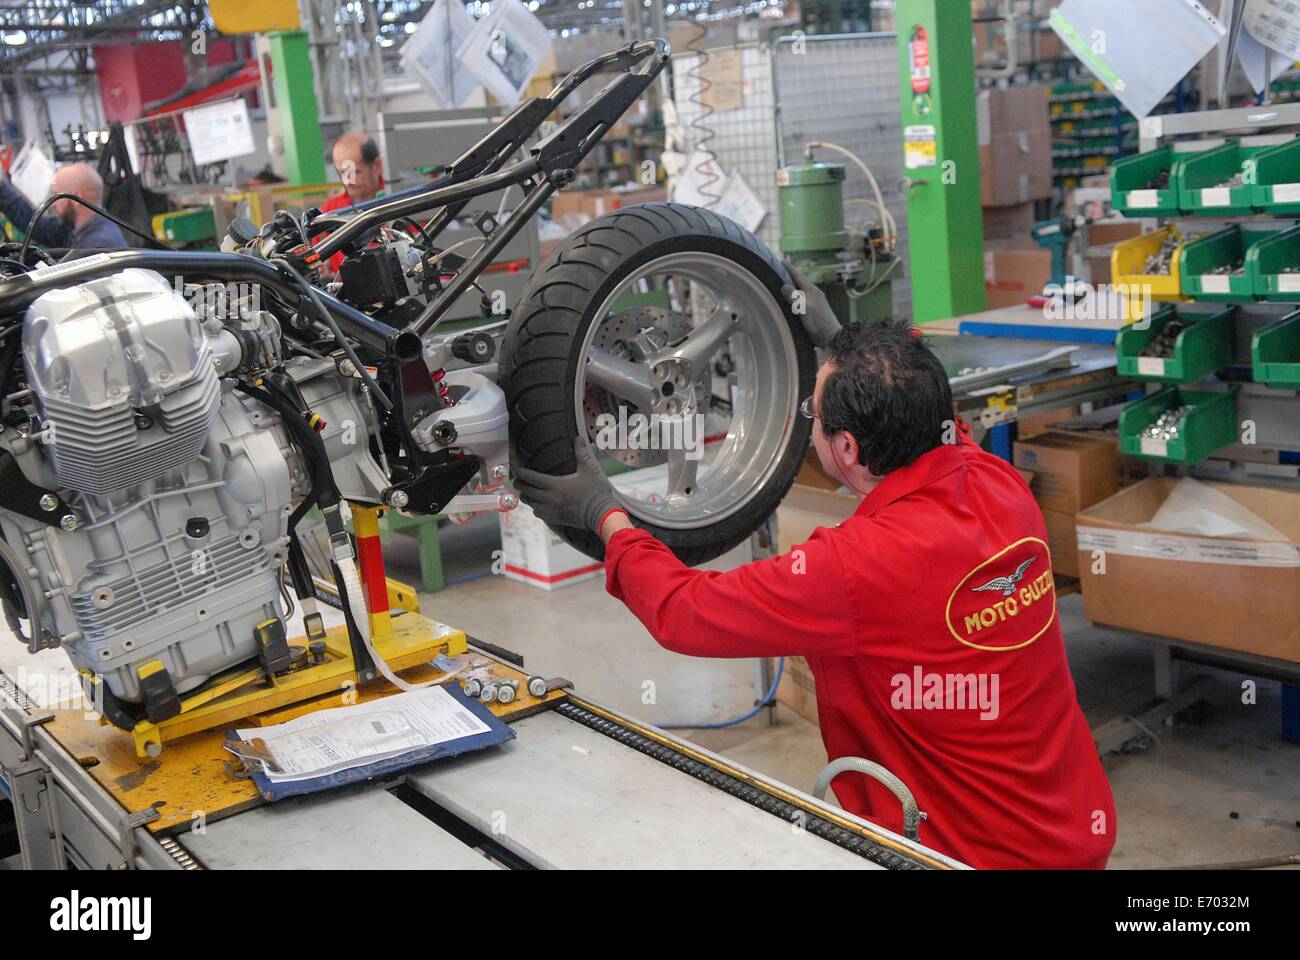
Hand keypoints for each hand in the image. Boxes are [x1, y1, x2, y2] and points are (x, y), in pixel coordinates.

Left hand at [511, 437, 625, 535]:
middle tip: (518, 479)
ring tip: (527, 490)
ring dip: (526, 496)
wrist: (601, 514)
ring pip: (529, 503)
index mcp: (554, 484)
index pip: (529, 477)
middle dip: (520, 483)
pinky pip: (537, 513)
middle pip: (525, 490)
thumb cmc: (595, 491)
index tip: (516, 468)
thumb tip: (578, 438)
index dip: (520, 472)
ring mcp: (550, 510)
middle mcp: (548, 498)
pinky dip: (535, 507)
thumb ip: (581, 453)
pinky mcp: (554, 519)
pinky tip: (539, 504)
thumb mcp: (589, 470)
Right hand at [781, 258, 841, 347]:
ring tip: (782, 284)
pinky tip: (791, 301)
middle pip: (799, 281)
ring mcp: (815, 302)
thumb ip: (794, 297)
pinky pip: (802, 299)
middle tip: (778, 270)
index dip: (789, 268)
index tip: (781, 260)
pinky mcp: (814, 311)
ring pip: (801, 290)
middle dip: (789, 276)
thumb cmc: (819, 323)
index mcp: (812, 291)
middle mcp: (814, 294)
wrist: (832, 338)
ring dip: (792, 286)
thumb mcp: (805, 308)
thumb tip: (784, 286)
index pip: (798, 276)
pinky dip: (795, 296)